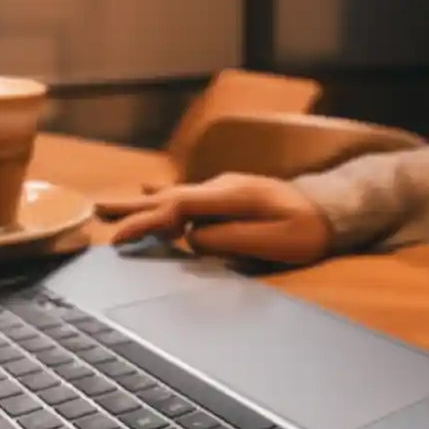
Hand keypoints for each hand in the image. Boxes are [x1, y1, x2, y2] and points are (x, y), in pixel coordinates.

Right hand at [98, 174, 333, 264]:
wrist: (334, 209)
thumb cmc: (310, 230)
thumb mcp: (277, 241)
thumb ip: (232, 239)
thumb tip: (193, 239)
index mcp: (232, 197)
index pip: (177, 207)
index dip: (144, 223)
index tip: (117, 241)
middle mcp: (223, 187)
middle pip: (168, 197)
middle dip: (131, 208)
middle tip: (94, 215)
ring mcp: (224, 188)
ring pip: (173, 195)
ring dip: (140, 203)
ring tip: (107, 207)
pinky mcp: (228, 195)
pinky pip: (187, 195)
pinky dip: (163, 196)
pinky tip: (147, 188)